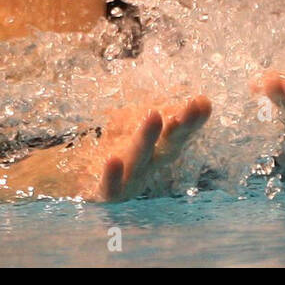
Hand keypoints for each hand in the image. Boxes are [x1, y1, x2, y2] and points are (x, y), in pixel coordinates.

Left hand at [93, 95, 211, 201]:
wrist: (80, 183)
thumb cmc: (111, 147)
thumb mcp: (130, 120)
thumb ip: (154, 105)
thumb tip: (188, 91)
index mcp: (159, 145)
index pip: (179, 129)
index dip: (193, 118)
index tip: (204, 102)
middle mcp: (150, 163)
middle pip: (169, 144)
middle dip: (183, 126)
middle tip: (194, 105)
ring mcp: (129, 178)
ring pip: (140, 159)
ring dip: (148, 139)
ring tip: (154, 114)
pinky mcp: (106, 193)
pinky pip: (110, 187)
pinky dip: (113, 176)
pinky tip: (112, 159)